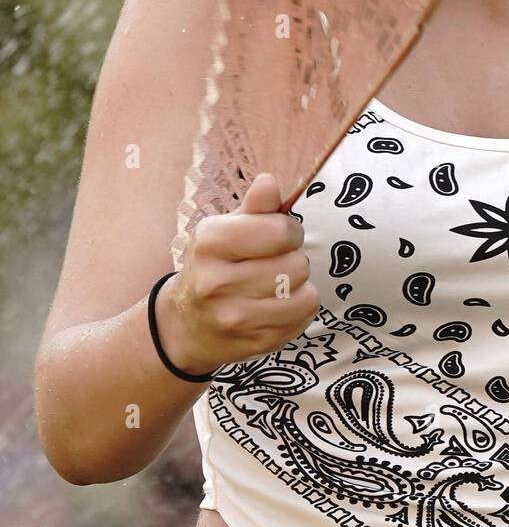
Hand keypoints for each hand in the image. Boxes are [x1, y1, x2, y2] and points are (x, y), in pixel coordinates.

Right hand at [157, 172, 319, 375]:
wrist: (186, 324)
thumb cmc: (214, 265)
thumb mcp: (225, 229)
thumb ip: (254, 206)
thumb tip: (269, 182)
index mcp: (210, 243)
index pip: (281, 232)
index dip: (289, 231)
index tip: (279, 235)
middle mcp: (217, 283)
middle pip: (297, 265)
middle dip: (293, 259)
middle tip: (274, 263)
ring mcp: (235, 318)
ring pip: (305, 294)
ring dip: (298, 286)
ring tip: (278, 284)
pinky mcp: (254, 344)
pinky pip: (304, 318)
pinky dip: (299, 309)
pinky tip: (277, 305)